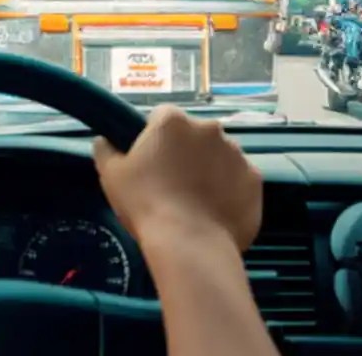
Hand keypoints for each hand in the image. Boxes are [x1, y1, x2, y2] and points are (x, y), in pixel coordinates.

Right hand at [93, 105, 261, 252]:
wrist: (190, 244)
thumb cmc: (146, 204)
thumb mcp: (111, 175)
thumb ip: (106, 150)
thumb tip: (105, 141)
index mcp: (173, 121)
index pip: (161, 117)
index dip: (153, 138)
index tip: (150, 161)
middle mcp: (209, 128)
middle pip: (194, 136)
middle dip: (185, 153)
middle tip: (171, 184)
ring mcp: (237, 153)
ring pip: (219, 157)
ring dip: (209, 170)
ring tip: (194, 202)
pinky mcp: (255, 179)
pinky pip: (238, 180)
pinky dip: (229, 191)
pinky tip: (214, 212)